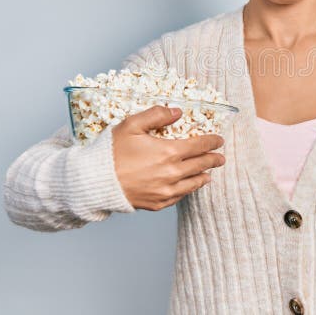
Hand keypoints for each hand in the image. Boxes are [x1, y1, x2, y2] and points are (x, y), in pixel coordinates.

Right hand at [111, 106, 225, 210]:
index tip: (219, 140)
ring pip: (193, 183)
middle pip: (201, 165)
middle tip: (221, 158)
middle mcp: (172, 173)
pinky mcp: (157, 203)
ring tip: (209, 174)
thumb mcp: (132, 125)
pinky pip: (180, 196)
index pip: (200, 146)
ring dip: (204, 176)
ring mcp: (166, 190)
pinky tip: (189, 187)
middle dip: (213, 160)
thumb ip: (157, 115)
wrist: (95, 182)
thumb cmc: (111, 152)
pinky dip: (188, 190)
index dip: (212, 142)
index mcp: (169, 152)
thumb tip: (177, 111)